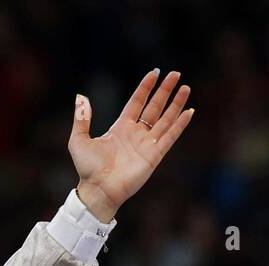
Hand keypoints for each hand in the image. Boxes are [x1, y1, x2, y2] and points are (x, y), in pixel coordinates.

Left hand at [69, 70, 193, 221]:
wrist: (98, 190)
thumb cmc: (87, 169)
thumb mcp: (79, 140)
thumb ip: (81, 119)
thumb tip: (81, 97)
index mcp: (120, 128)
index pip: (136, 103)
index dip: (145, 88)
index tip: (155, 72)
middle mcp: (135, 134)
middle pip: (154, 107)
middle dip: (165, 90)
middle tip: (176, 74)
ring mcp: (146, 144)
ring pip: (165, 119)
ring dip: (176, 103)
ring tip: (185, 87)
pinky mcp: (154, 155)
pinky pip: (170, 136)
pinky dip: (180, 124)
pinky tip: (189, 111)